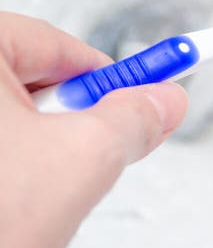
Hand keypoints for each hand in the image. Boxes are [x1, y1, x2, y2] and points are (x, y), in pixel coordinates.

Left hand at [0, 13, 186, 247]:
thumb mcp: (82, 159)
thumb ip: (134, 118)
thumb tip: (162, 100)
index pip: (56, 43)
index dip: (108, 73)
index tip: (147, 85)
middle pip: (29, 80)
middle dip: (68, 120)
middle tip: (82, 151)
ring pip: (8, 121)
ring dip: (38, 151)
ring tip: (33, 191)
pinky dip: (10, 169)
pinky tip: (10, 205)